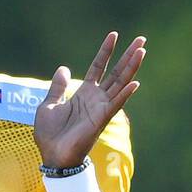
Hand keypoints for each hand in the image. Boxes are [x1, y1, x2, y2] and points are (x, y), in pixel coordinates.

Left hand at [33, 32, 144, 167]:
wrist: (52, 156)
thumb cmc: (50, 134)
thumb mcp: (49, 105)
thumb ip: (57, 87)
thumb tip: (62, 68)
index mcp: (84, 93)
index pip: (98, 67)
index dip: (105, 51)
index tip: (114, 34)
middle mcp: (96, 98)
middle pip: (116, 72)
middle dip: (128, 55)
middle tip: (142, 39)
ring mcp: (101, 108)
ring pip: (120, 84)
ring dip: (131, 68)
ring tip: (142, 51)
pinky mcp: (101, 119)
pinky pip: (115, 104)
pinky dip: (125, 94)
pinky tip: (135, 83)